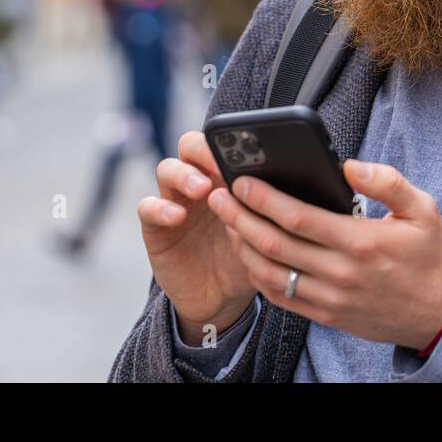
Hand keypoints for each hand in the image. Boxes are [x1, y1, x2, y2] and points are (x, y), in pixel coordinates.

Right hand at [137, 131, 257, 344]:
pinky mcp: (155, 227)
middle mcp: (198, 183)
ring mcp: (174, 202)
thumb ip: (269, 206)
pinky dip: (160, 208)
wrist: (223, 299)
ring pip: (167, 169)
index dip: (230, 142)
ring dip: (183, 174)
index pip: (220, 142)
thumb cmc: (248, 257)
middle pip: (190, 146)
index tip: (248, 152)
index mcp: (226, 177)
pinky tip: (177, 216)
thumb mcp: (265, 231)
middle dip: (204, 150)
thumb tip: (293, 183)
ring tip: (201, 189)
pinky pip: (148, 208)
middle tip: (220, 164)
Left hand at [208, 159, 441, 349]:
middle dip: (240, 218)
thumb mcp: (424, 209)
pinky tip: (248, 255)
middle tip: (218, 196)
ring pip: (271, 273)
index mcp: (361, 242)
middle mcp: (341, 273)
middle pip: (275, 245)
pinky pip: (282, 298)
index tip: (240, 181)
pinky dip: (258, 276)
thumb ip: (388, 182)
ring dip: (242, 247)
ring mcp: (331, 298)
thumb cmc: (431, 255)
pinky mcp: (327, 316)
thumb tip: (349, 165)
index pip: (299, 218)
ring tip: (227, 222)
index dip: (264, 199)